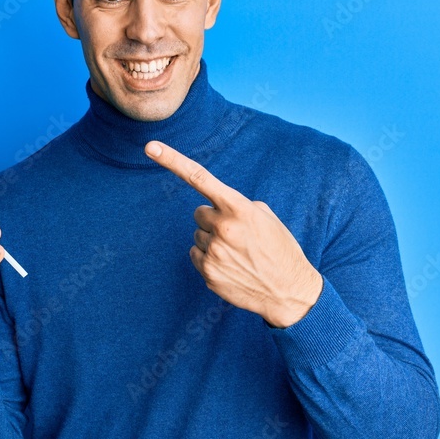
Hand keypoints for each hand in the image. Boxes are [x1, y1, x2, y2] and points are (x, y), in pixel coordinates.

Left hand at [145, 140, 322, 327]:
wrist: (289, 291)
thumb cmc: (279, 248)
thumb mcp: (265, 217)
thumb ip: (237, 206)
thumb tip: (214, 208)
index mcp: (239, 208)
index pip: (200, 178)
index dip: (172, 160)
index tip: (151, 147)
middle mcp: (223, 227)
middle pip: (199, 213)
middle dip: (213, 220)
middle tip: (237, 234)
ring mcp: (213, 251)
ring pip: (198, 235)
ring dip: (213, 240)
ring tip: (238, 252)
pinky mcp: (207, 272)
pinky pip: (195, 254)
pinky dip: (208, 258)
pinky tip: (230, 265)